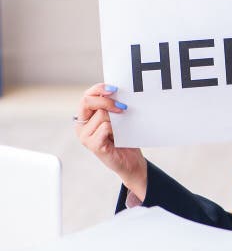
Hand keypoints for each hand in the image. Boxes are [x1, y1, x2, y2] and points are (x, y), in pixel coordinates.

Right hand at [75, 83, 147, 199]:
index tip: (114, 88)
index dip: (99, 88)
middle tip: (123, 106)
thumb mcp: (118, 119)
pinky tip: (120, 136)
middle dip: (106, 100)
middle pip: (87, 101)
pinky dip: (116, 129)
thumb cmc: (124, 139)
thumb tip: (117, 91)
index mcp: (86, 117)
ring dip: (117, 119)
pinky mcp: (93, 145)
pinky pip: (105, 127)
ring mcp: (85, 136)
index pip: (87, 95)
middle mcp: (82, 125)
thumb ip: (112, 107)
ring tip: (123, 128)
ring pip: (101, 115)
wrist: (131, 161)